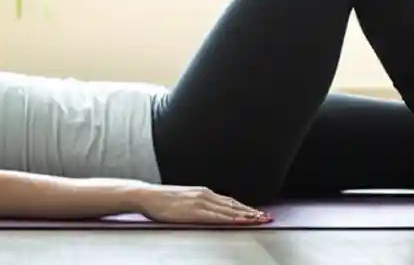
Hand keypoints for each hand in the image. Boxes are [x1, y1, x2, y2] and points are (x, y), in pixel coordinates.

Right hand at [135, 184, 271, 225]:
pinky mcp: (195, 211)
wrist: (147, 196)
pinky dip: (232, 218)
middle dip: (251, 212)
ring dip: (246, 215)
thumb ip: (198, 204)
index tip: (258, 213)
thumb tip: (209, 211)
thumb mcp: (185, 200)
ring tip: (259, 219)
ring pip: (229, 210)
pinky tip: (241, 221)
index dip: (245, 208)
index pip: (229, 201)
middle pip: (234, 205)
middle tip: (266, 217)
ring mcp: (201, 202)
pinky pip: (217, 216)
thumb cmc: (162, 201)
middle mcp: (205, 195)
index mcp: (203, 192)